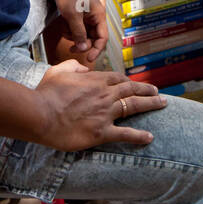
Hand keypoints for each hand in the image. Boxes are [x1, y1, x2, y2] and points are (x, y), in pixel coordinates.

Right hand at [34, 59, 166, 150]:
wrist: (39, 114)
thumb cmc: (46, 93)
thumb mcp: (58, 71)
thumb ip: (74, 66)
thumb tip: (84, 69)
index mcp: (95, 80)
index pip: (118, 79)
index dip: (129, 82)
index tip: (135, 84)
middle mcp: (105, 95)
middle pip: (132, 90)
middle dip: (147, 90)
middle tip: (158, 92)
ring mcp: (106, 113)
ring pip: (134, 107)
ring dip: (151, 104)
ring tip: (163, 104)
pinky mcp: (102, 132)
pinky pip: (126, 133)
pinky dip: (139, 135)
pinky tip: (150, 137)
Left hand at [50, 0, 107, 61]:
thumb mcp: (72, 15)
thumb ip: (79, 33)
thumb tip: (83, 49)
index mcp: (99, 16)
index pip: (102, 38)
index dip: (96, 50)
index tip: (89, 59)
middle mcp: (95, 17)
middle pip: (93, 38)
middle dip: (82, 44)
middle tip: (71, 49)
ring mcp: (87, 17)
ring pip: (83, 35)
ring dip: (74, 37)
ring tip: (64, 30)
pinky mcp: (79, 16)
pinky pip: (77, 29)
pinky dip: (70, 30)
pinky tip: (63, 25)